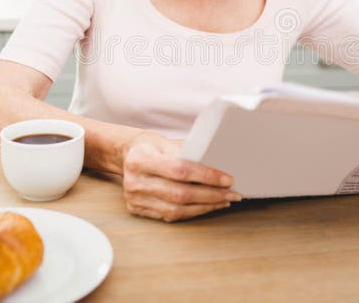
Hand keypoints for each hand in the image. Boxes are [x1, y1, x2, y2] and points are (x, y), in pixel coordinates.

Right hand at [121, 131, 240, 221]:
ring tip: (224, 200)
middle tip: (232, 193)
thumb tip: (216, 165)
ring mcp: (135, 199)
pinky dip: (193, 212)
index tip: (228, 179)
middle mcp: (136, 181)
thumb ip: (185, 152)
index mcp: (141, 159)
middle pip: (180, 194)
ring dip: (205, 206)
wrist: (126, 156)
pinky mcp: (138, 210)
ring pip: (177, 209)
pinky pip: (170, 216)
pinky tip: (207, 206)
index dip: (206, 176)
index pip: (179, 170)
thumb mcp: (164, 141)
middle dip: (211, 195)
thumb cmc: (149, 146)